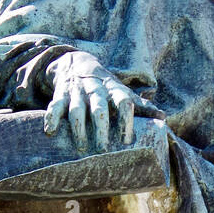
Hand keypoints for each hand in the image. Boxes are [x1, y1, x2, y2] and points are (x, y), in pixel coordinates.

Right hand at [43, 50, 160, 151]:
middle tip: (102, 150)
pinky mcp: (61, 94)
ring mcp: (77, 91)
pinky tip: (50, 131)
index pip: (123, 103)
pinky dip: (51, 118)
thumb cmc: (105, 86)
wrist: (77, 63)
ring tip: (80, 146)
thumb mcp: (123, 91)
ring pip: (76, 109)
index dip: (125, 120)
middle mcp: (96, 89)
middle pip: (99, 108)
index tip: (126, 140)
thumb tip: (163, 117)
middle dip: (100, 128)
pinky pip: (55, 106)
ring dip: (78, 128)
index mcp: (114, 90)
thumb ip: (141, 105)